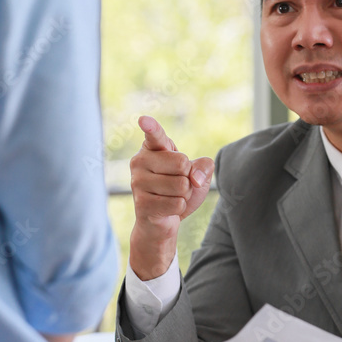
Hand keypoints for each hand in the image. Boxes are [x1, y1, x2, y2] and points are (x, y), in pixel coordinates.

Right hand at [129, 116, 213, 280]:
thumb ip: (204, 166)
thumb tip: (193, 178)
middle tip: (175, 184)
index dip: (151, 127)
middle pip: (182, 162)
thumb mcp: (198, 174)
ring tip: (170, 197)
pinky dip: (179, 208)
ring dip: (184, 195)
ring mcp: (137, 182)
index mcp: (152, 148)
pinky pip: (177, 203)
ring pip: (181, 185)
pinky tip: (167, 209)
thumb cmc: (179, 190)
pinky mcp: (141, 203)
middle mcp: (140, 161)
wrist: (164, 222)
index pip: (155, 135)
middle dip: (187, 177)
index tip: (144, 119)